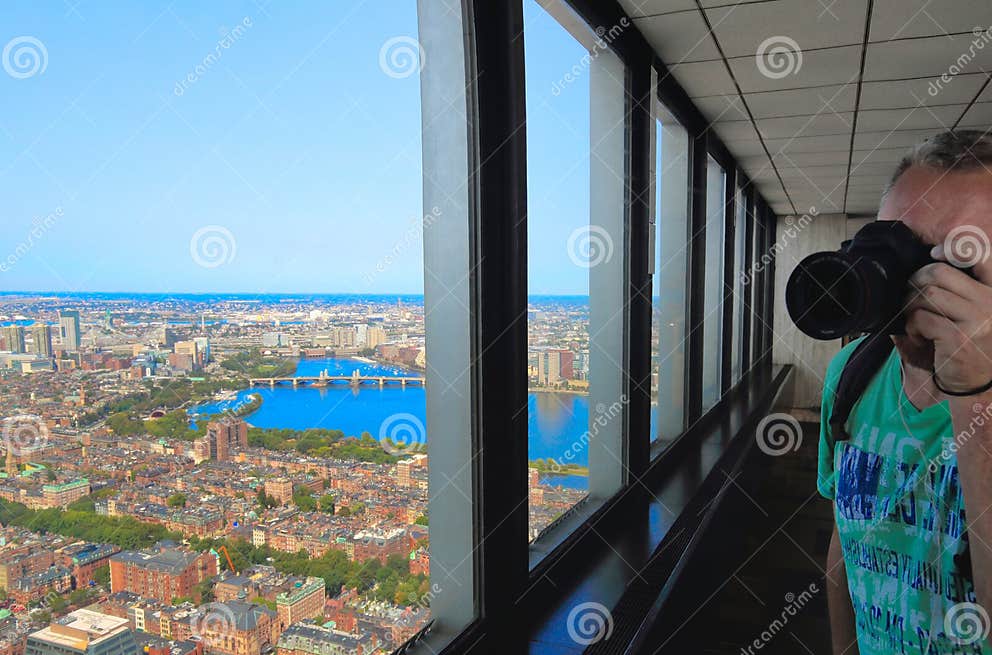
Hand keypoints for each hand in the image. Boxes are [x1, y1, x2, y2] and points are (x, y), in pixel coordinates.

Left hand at [903, 244, 991, 392]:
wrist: (976, 386)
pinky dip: (912, 327)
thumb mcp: (972, 314)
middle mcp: (990, 302)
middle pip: (941, 273)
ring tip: (914, 321)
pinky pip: (922, 318)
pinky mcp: (960, 336)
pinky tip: (919, 337)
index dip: (955, 248)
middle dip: (916, 281)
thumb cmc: (969, 347)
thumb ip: (961, 290)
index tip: (934, 254)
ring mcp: (978, 318)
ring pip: (928, 294)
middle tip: (910, 298)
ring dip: (911, 306)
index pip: (982, 257)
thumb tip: (933, 257)